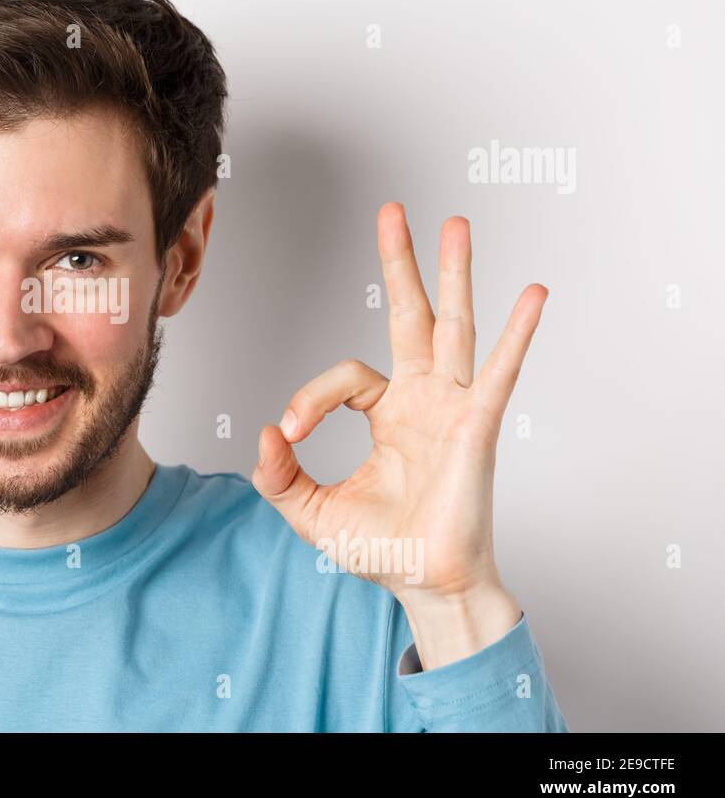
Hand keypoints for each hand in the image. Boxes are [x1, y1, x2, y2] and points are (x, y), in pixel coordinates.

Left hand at [252, 203, 545, 660]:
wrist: (423, 585)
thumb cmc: (380, 549)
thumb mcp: (308, 510)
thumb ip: (278, 474)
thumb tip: (265, 432)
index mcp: (389, 414)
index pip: (346, 376)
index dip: (312, 396)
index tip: (292, 431)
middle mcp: (423, 400)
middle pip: (412, 316)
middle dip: (401, 263)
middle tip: (393, 212)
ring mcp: (453, 407)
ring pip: (453, 327)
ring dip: (455, 274)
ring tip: (455, 223)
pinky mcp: (477, 426)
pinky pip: (499, 371)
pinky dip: (517, 332)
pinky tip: (532, 294)